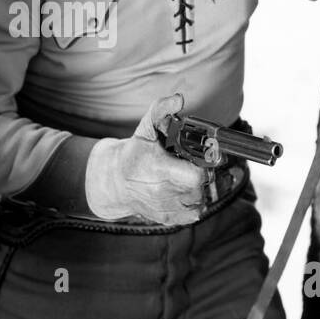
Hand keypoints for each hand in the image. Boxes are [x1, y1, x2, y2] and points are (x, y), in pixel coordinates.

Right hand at [85, 93, 207, 225]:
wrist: (115, 183)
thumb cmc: (134, 154)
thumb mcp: (145, 128)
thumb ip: (160, 110)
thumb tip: (178, 98)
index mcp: (160, 170)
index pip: (197, 176)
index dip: (205, 166)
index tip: (203, 157)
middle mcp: (164, 193)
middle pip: (202, 187)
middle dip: (203, 174)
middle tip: (195, 165)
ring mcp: (167, 208)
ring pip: (202, 201)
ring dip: (201, 189)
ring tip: (188, 176)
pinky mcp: (169, 220)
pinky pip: (195, 213)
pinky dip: (195, 202)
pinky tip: (185, 191)